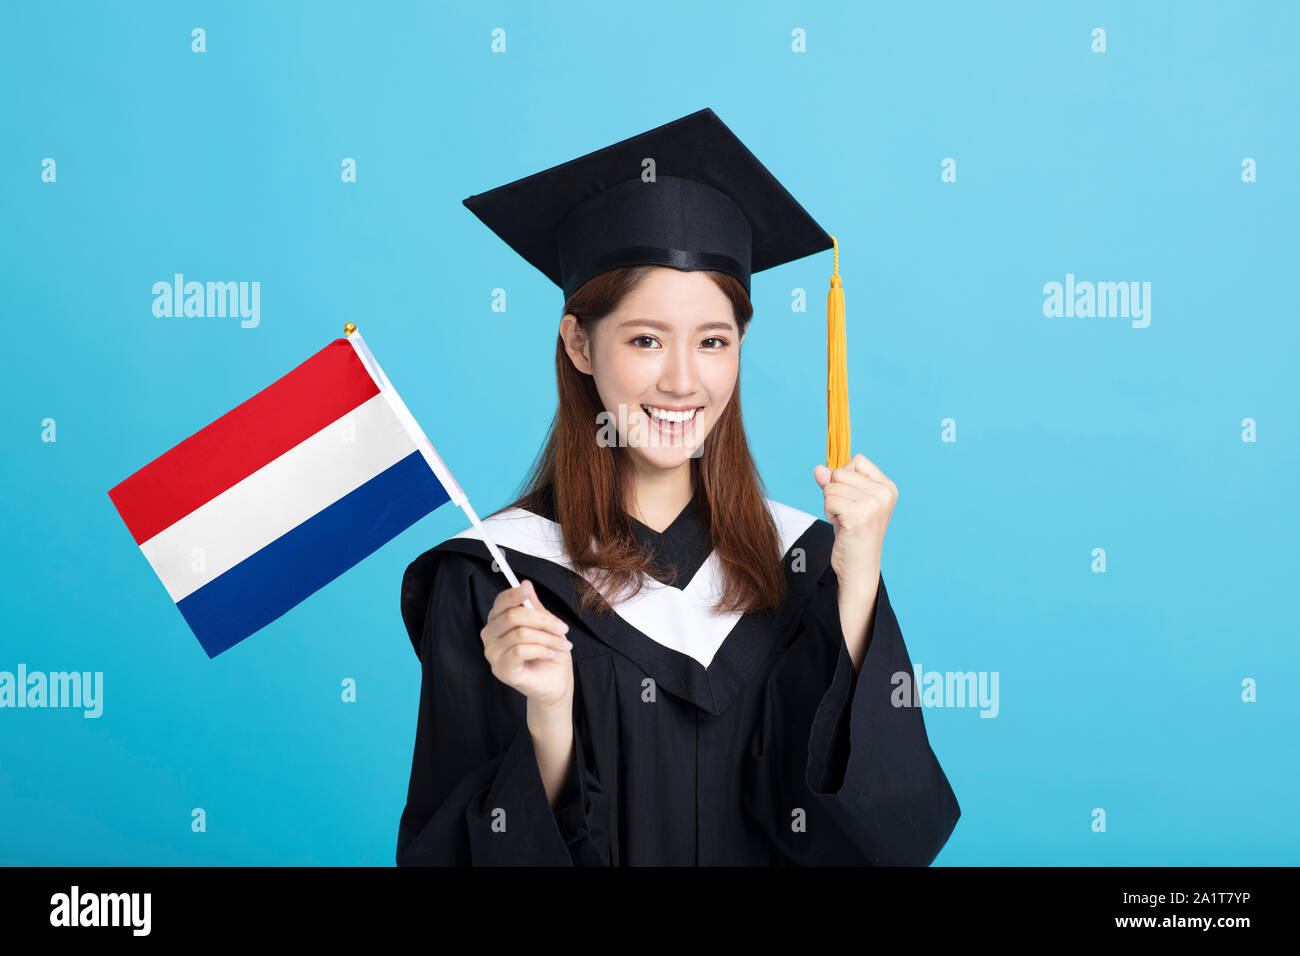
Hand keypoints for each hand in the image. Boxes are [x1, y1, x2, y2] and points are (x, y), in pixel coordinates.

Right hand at [480, 579, 573, 708]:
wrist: (555, 682)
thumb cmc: (549, 652)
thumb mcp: (546, 625)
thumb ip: (534, 607)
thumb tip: (525, 584)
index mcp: (499, 620)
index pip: (501, 602)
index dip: (514, 594)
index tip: (528, 590)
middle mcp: (490, 635)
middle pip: (512, 616)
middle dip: (543, 620)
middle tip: (563, 628)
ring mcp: (492, 654)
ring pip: (520, 634)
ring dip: (547, 638)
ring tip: (562, 644)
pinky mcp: (501, 670)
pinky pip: (519, 651)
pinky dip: (541, 650)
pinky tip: (551, 653)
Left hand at [813, 453, 897, 585]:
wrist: (859, 566)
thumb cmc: (854, 534)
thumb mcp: (846, 502)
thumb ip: (834, 482)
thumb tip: (818, 469)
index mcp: (887, 487)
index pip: (857, 460)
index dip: (844, 477)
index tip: (850, 498)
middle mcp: (883, 493)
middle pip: (840, 472)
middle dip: (835, 493)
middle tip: (847, 514)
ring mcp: (873, 504)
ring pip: (831, 486)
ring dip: (830, 505)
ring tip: (844, 521)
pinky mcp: (858, 515)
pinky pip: (828, 500)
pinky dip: (829, 513)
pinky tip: (841, 526)